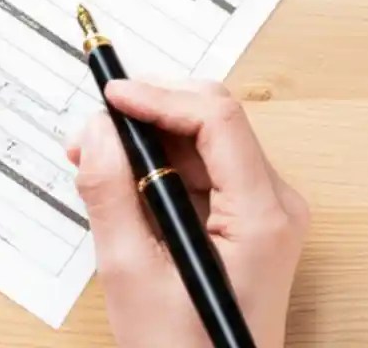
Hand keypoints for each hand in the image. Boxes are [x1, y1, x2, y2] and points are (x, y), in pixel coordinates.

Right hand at [67, 81, 308, 347]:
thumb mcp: (131, 273)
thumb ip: (111, 192)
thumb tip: (95, 131)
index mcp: (261, 215)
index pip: (217, 119)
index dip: (159, 96)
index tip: (111, 96)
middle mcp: (275, 204)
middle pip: (214, 121)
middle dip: (150, 111)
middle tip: (92, 128)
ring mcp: (265, 212)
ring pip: (205, 142)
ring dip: (150, 137)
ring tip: (95, 155)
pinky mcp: (248, 222)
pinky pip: (204, 170)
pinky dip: (161, 164)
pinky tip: (122, 177)